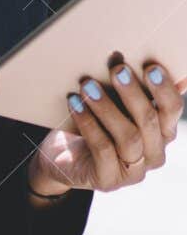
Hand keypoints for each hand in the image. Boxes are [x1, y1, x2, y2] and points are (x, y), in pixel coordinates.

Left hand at [29, 53, 185, 199]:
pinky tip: (75, 104)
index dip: (164, 89)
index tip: (150, 66)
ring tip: (87, 85)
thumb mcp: (111, 105)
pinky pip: (102, 149)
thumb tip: (122, 54)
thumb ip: (123, 87)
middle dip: (133, 93)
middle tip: (117, 69)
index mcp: (162, 132)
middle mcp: (155, 153)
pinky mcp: (109, 180)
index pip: (172, 110)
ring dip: (107, 107)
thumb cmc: (93, 124)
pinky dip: (88, 123)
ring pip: (128, 136)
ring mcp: (134, 171)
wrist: (63, 158)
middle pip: (150, 122)